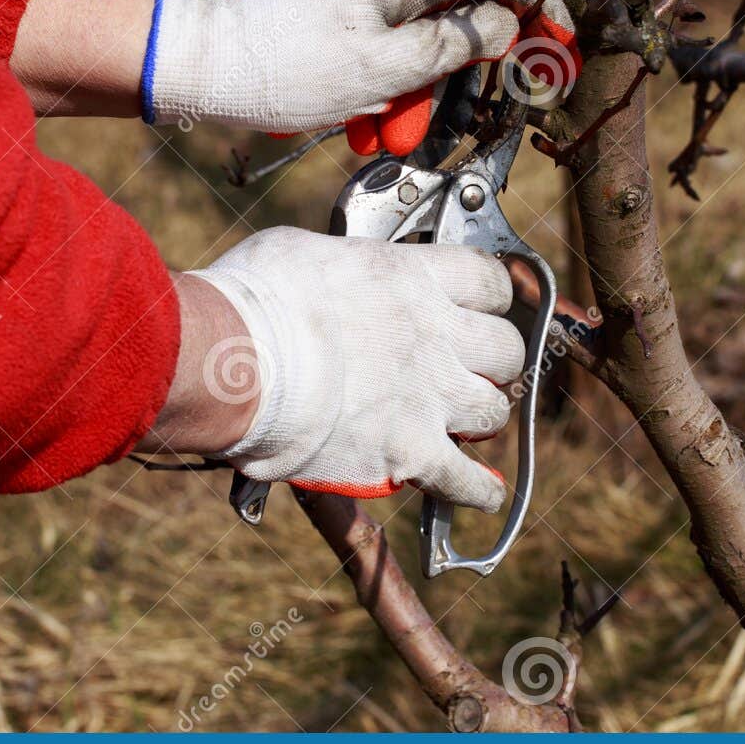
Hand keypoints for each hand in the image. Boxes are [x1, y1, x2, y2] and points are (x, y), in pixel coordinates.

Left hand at [142, 0, 574, 138]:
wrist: (202, 63)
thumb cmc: (288, 62)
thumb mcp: (388, 65)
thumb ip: (456, 44)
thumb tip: (506, 25)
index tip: (558, 42)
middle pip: (463, 11)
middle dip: (467, 69)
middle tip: (475, 110)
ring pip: (421, 45)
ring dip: (417, 94)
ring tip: (387, 131)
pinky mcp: (339, 23)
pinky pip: (383, 56)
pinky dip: (382, 91)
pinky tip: (358, 124)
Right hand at [186, 227, 525, 511]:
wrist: (240, 363)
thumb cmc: (255, 301)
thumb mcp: (301, 254)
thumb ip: (338, 269)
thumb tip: (326, 277)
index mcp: (410, 277)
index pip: (487, 280)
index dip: (492, 295)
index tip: (488, 305)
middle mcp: (434, 334)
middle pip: (504, 347)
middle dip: (493, 359)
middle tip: (474, 367)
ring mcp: (430, 395)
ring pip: (493, 409)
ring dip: (483, 416)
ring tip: (468, 422)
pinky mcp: (412, 451)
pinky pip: (467, 479)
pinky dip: (478, 487)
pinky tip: (484, 489)